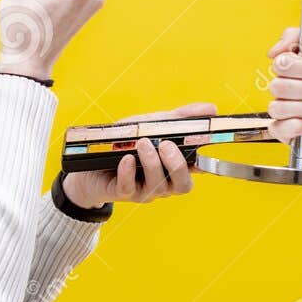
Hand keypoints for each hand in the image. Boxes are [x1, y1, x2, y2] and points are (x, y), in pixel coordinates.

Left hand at [62, 102, 215, 206]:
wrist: (90, 163)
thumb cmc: (126, 144)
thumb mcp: (152, 125)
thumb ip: (180, 118)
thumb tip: (211, 108)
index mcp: (174, 167)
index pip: (198, 169)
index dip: (204, 161)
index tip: (202, 145)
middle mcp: (163, 183)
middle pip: (183, 185)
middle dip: (176, 165)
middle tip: (166, 144)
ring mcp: (144, 190)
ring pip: (157, 186)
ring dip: (151, 163)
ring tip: (143, 143)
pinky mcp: (123, 192)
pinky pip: (129, 187)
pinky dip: (128, 172)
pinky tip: (126, 159)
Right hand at [264, 29, 301, 146]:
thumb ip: (297, 35)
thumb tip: (271, 52)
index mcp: (300, 68)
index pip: (277, 65)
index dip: (300, 68)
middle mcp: (295, 89)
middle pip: (275, 87)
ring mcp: (295, 111)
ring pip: (277, 108)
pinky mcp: (297, 133)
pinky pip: (277, 129)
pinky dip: (297, 126)